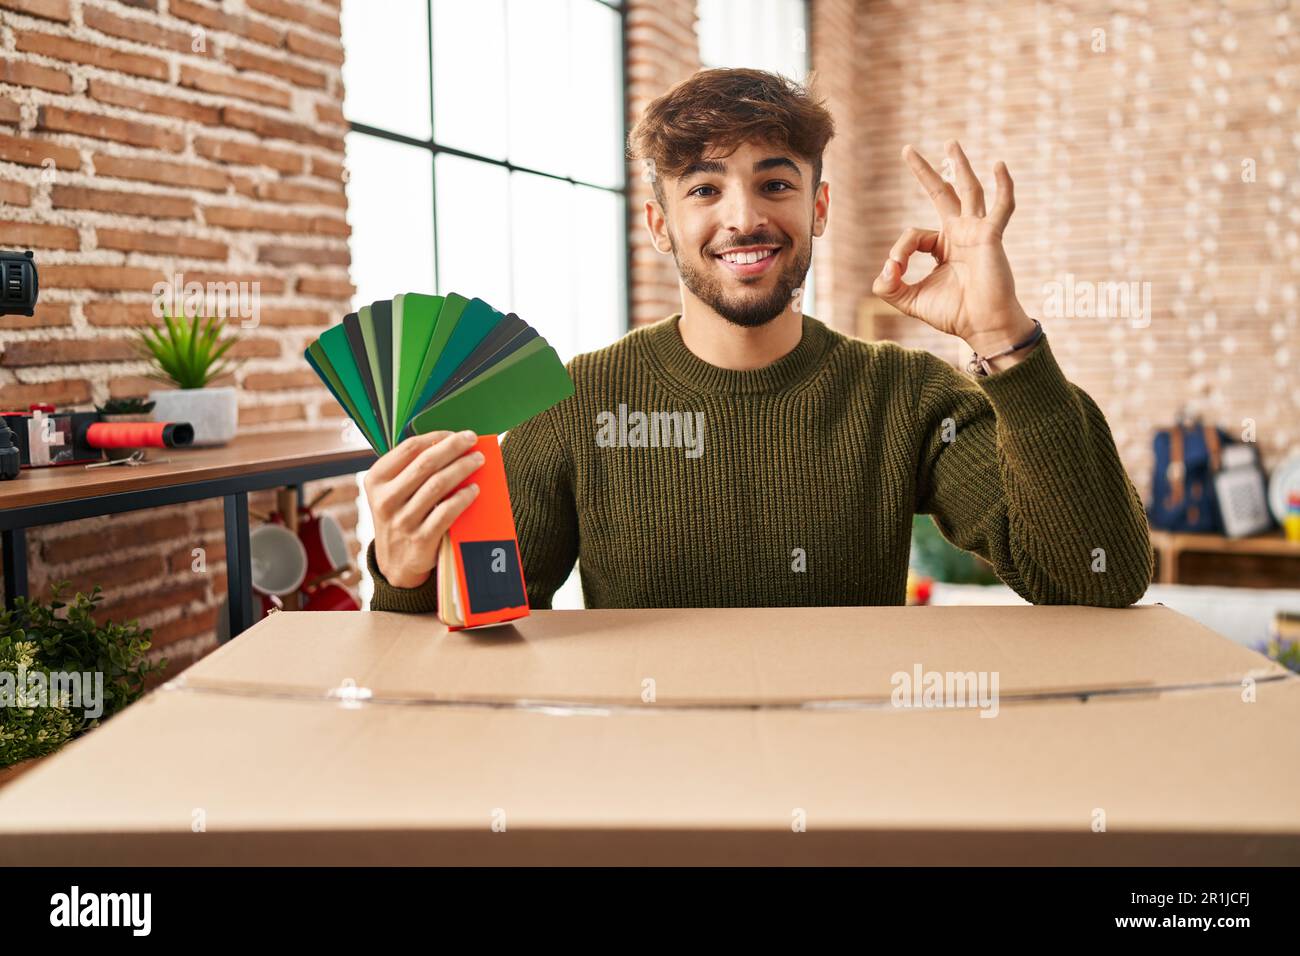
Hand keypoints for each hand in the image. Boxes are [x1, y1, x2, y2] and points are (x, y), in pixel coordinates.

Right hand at [364, 429, 482, 588]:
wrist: (396, 563)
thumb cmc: (401, 517)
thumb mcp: (392, 492)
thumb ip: (410, 470)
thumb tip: (448, 443)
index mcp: (376, 480)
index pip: (409, 448)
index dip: (436, 436)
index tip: (456, 433)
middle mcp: (386, 499)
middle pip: (426, 463)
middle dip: (453, 447)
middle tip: (472, 439)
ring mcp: (402, 520)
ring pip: (438, 485)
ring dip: (462, 468)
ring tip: (477, 460)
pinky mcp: (421, 539)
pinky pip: (447, 512)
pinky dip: (463, 497)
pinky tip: (474, 489)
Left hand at [872, 140, 1035, 356]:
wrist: (983, 327)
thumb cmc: (954, 314)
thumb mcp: (911, 300)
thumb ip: (890, 287)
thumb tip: (883, 271)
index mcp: (943, 246)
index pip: (913, 234)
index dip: (900, 251)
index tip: (895, 271)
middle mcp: (960, 234)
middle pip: (942, 194)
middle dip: (926, 172)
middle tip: (907, 150)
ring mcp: (978, 232)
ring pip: (968, 191)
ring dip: (959, 167)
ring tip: (950, 144)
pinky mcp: (992, 237)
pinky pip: (1002, 207)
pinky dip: (1004, 186)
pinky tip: (999, 165)